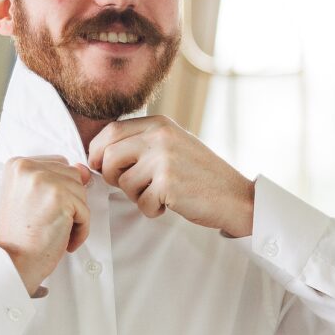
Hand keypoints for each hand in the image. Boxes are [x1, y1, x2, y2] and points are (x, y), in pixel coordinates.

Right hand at [0, 155, 91, 294]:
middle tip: (50, 222)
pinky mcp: (60, 197)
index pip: (59, 165)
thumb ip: (55, 179)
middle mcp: (28, 167)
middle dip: (69, 202)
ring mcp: (44, 180)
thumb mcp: (32, 198)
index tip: (45, 211)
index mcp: (17, 164)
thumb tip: (84, 170)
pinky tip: (63, 239)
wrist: (14, 261)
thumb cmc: (22, 235)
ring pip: (81, 191)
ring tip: (55, 230)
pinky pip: (85, 210)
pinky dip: (80, 229)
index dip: (59, 191)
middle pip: (72, 175)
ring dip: (75, 216)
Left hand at [87, 116, 253, 236]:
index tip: (99, 165)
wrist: (236, 196)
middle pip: (108, 157)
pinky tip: (172, 203)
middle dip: (112, 177)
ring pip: (123, 183)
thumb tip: (99, 152)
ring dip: (137, 196)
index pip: (111, 131)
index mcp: (160, 124)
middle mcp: (160, 137)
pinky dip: (152, 210)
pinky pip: (141, 203)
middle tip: (133, 186)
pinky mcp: (168, 184)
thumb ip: (142, 142)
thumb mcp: (173, 144)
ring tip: (161, 194)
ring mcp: (164, 160)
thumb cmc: (201, 174)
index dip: (97, 151)